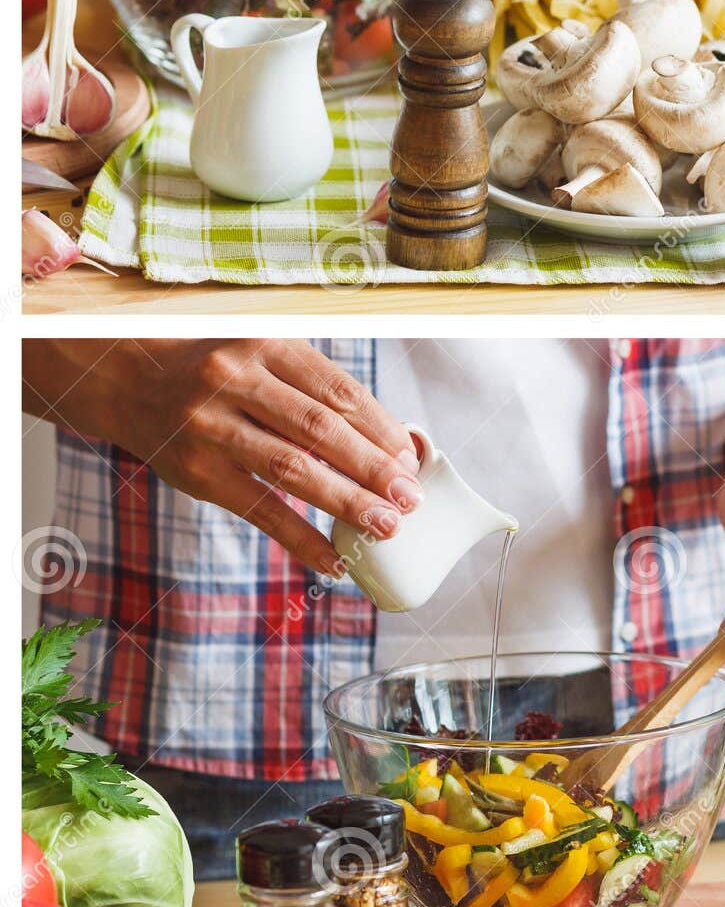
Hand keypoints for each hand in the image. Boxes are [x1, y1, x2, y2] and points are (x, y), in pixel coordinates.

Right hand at [23, 339, 418, 574]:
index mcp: (266, 346)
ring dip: (346, 502)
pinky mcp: (196, 471)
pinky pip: (259, 509)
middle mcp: (236, 380)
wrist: (131, 381)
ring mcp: (211, 426)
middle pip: (319, 429)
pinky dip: (301, 539)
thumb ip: (320, 391)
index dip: (380, 427)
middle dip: (372, 467)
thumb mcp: (267, 359)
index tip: (411, 458)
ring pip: (291, 469)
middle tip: (410, 497)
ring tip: (386, 526)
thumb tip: (393, 444)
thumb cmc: (224, 373)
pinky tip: (333, 560)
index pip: (338, 391)